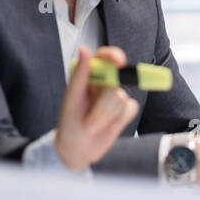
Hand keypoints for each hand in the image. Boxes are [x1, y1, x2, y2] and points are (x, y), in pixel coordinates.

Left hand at [54, 46, 140, 171]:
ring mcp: (115, 97)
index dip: (114, 55)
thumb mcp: (71, 100)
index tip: (119, 62)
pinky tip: (106, 127)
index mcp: (89, 76)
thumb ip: (80, 74)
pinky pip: (130, 108)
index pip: (104, 57)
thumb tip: (84, 49)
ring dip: (105, 116)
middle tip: (90, 122)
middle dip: (103, 105)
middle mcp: (104, 84)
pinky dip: (118, 121)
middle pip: (116, 81)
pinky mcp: (124, 111)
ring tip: (91, 126)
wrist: (77, 150)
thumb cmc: (69, 123)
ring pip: (122, 98)